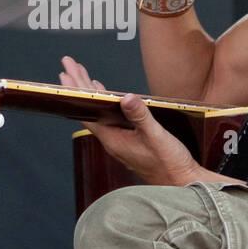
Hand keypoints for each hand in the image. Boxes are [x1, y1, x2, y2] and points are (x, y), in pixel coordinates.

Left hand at [59, 55, 204, 186]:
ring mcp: (120, 141)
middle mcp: (113, 140)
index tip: (66, 72)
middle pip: (89, 109)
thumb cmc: (169, 165)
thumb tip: (126, 98)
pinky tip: (106, 93)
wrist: (181, 183)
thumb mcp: (156, 136)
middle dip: (78, 85)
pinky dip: (106, 102)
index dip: (75, 91)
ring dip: (90, 92)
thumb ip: (140, 116)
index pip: (87, 111)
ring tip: (80, 74)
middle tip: (67, 64)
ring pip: (99, 112)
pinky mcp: (130, 141)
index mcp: (113, 140)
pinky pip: (110, 117)